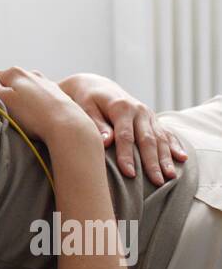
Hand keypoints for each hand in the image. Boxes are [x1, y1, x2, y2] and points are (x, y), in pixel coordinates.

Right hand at [0, 65, 93, 143]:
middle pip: (10, 82)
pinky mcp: (58, 96)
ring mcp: (46, 84)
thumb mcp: (4, 99)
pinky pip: (39, 98)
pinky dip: (33, 104)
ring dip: (19, 99)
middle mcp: (32, 74)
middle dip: (3, 93)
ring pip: (25, 90)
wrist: (67, 126)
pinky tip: (34, 116)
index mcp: (15, 73)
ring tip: (18, 115)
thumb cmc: (33, 115)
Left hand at [58, 73, 187, 184]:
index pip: (125, 135)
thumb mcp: (87, 108)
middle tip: (156, 182)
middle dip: (152, 162)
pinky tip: (182, 158)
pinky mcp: (153, 119)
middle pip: (147, 140)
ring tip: (170, 177)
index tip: (129, 174)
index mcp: (121, 107)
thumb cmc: (87, 101)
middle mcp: (139, 110)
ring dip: (166, 158)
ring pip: (160, 138)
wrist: (97, 86)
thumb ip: (98, 125)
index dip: (127, 156)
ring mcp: (148, 115)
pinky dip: (175, 145)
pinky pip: (166, 133)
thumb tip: (106, 142)